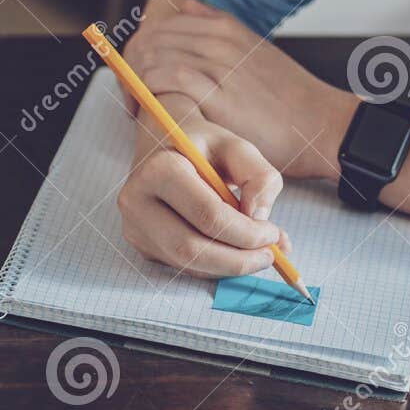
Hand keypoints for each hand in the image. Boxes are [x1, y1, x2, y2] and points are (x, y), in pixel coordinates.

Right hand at [119, 102, 293, 278]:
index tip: (274, 233)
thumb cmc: (204, 146)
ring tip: (259, 254)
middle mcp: (137, 201)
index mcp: (159, 170)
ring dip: (228, 266)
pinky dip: (215, 266)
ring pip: (186, 264)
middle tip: (271, 255)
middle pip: (191, 249)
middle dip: (237, 260)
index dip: (246, 233)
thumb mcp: (237, 147)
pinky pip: (182, 266)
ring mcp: (134, 226)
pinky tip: (236, 252)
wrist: (164, 143)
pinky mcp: (141, 243)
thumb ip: (260, 176)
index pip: (208, 216)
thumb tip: (260, 218)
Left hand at [125, 0, 352, 180]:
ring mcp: (217, 62)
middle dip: (133, 68)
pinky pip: (164, 79)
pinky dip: (150, 95)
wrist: (322, 121)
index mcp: (225, 26)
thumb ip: (218, 31)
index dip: (142, 48)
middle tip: (136, 98)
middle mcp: (218, 38)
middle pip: (150, 38)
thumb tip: (185, 12)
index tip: (142, 75)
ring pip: (151, 57)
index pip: (160, 22)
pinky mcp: (216, 91)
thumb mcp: (254, 50)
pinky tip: (157, 113)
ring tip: (144, 110)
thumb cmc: (289, 99)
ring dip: (138, 84)